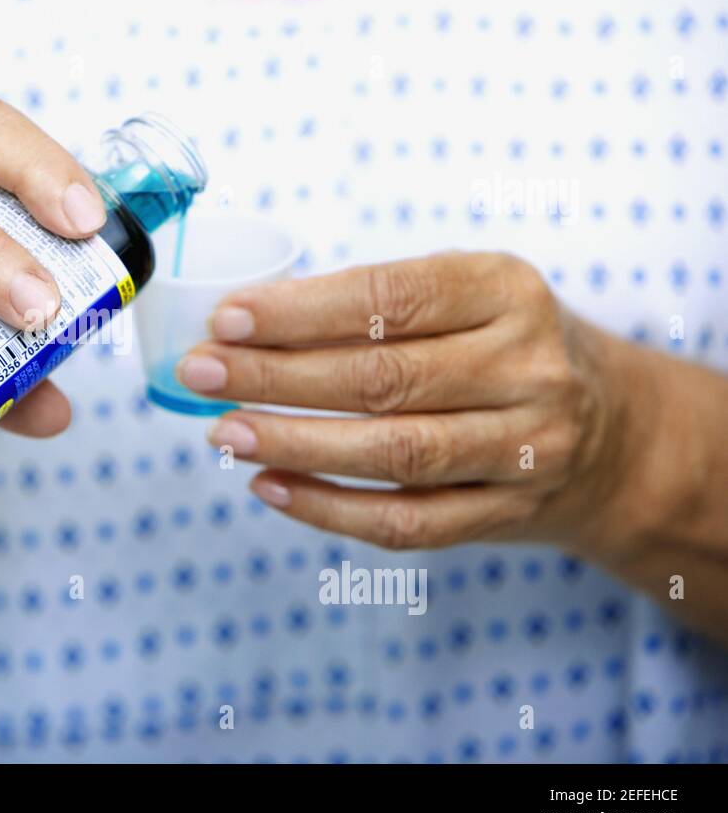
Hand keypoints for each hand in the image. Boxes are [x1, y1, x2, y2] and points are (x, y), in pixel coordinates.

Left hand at [180, 251, 651, 555]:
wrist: (613, 431)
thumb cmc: (502, 345)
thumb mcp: (465, 294)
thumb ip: (375, 303)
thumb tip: (246, 326)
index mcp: (507, 290)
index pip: (390, 298)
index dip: (300, 312)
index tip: (226, 319)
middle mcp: (527, 367)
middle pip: (382, 379)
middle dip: (275, 377)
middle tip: (198, 374)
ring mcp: (526, 447)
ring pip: (393, 454)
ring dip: (293, 444)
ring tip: (221, 433)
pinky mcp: (509, 514)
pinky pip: (407, 523)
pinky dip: (329, 509)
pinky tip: (270, 486)